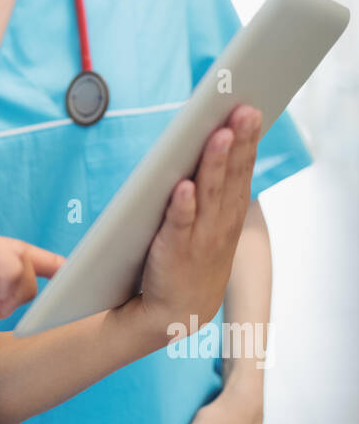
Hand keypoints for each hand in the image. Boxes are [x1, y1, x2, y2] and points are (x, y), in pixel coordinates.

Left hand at [139, 104, 261, 340]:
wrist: (174, 314)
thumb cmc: (190, 257)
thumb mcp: (211, 222)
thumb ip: (215, 187)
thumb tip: (217, 141)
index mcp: (230, 212)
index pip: (242, 169)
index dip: (247, 140)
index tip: (250, 108)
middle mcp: (219, 222)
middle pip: (230, 175)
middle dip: (237, 141)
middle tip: (242, 110)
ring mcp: (198, 238)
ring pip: (208, 194)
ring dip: (214, 164)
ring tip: (218, 135)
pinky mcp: (172, 252)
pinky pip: (179, 225)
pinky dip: (183, 206)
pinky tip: (185, 187)